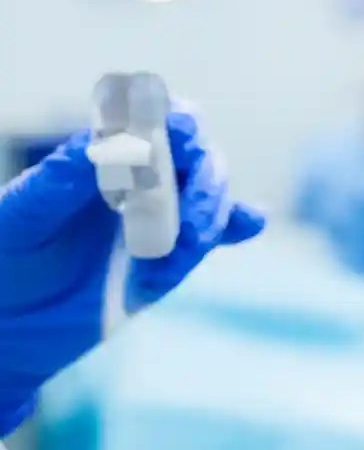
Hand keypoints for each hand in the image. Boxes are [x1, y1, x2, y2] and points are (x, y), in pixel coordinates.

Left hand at [0, 110, 264, 435]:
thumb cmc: (2, 262)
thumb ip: (58, 183)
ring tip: (170, 259)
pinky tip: (253, 221)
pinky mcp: (172, 255)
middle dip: (200, 180)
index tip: (182, 130)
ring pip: (209, 195)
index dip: (170, 120)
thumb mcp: (18, 220)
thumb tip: (103, 146)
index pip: (147, 122)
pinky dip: (237, 224)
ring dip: (206, 219)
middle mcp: (135, 179)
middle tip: (184, 217)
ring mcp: (159, 217)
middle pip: (195, 155)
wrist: (9, 329)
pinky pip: (215, 234)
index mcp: (96, 158)